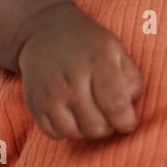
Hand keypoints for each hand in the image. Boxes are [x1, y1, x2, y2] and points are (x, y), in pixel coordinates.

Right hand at [16, 2, 144, 139]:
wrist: (43, 31)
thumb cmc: (87, 44)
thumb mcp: (116, 50)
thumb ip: (131, 79)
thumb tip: (130, 107)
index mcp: (97, 62)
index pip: (116, 106)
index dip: (126, 121)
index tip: (128, 121)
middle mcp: (71, 79)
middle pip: (97, 126)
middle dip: (108, 126)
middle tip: (107, 114)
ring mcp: (50, 93)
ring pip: (77, 134)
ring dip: (88, 129)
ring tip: (89, 112)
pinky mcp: (35, 104)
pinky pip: (56, 134)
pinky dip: (67, 130)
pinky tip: (71, 113)